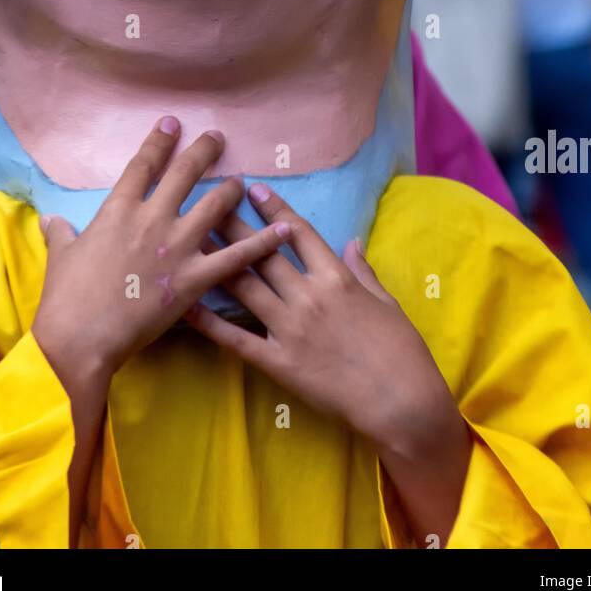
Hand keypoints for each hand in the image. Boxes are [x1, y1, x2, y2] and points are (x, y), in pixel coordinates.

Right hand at [32, 120, 290, 384]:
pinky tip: (283, 229)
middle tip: (219, 137)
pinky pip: (237, 256)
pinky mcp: (194, 278)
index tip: (173, 123)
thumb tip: (49, 219)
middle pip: (185, 174)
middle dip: (204, 151)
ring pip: (215, 206)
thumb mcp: (61, 258)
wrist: (80, 337)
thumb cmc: (65, 299)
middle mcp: (151, 219)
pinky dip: (263, 242)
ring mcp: (176, 246)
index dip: (159, 142)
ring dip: (233, 190)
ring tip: (245, 181)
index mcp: (117, 211)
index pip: (143, 165)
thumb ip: (61, 234)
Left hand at [185, 182, 470, 543]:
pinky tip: (189, 306)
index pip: (300, 233)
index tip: (254, 189)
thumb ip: (363, 271)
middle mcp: (309, 297)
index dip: (276, 208)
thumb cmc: (401, 350)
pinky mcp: (279, 362)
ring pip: (246, 288)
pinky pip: (238, 339)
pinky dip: (211, 323)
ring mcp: (291, 329)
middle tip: (209, 203)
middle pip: (264, 254)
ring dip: (219, 262)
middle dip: (235, 226)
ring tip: (194, 241)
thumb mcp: (386, 302)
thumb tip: (352, 242)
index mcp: (337, 279)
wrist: (400, 401)